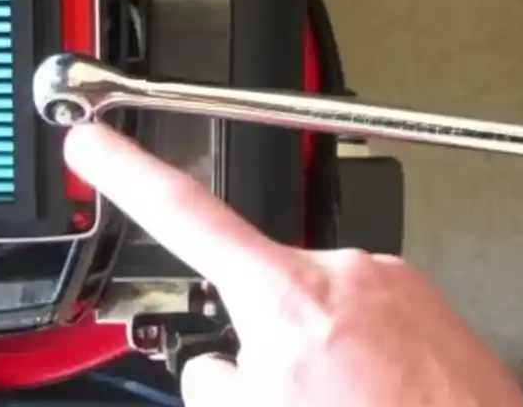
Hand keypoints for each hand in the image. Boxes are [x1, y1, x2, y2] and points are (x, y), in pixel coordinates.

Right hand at [65, 124, 522, 406]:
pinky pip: (366, 323)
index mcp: (285, 297)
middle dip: (261, 342)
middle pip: (257, 290)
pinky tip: (379, 400)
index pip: (182, 213)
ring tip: (350, 406)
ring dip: (319, 358)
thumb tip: (222, 368)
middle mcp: (341, 273)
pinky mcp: (428, 303)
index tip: (94, 142)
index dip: (127, 171)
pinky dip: (363, 361)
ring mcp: (392, 285)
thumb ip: (216, 382)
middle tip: (291, 400)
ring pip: (314, 315)